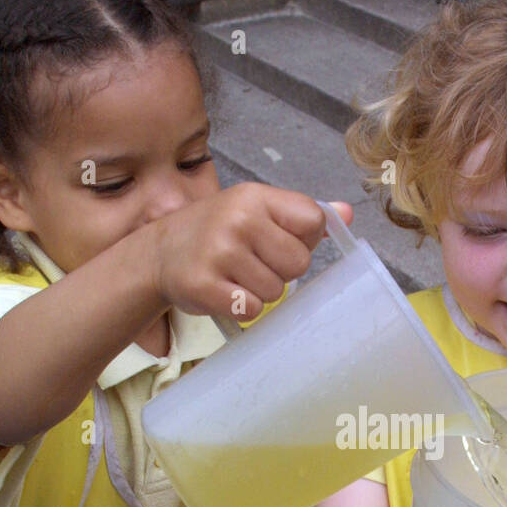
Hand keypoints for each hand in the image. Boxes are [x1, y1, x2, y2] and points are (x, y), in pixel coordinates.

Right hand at [147, 185, 352, 321]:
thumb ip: (301, 214)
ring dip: (259, 291)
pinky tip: (223, 291)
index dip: (303, 239)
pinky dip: (242, 308)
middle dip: (280, 271)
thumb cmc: (217, 233)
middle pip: (299, 263)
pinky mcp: (204, 285)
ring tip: (234, 276)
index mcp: (255, 197)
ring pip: (276, 291)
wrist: (159, 253)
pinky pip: (251, 309)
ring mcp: (219, 253)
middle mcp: (238, 219)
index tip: (277, 241)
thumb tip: (347, 214)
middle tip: (251, 262)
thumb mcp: (255, 210)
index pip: (313, 220)